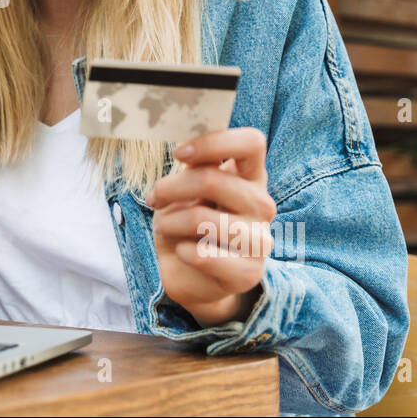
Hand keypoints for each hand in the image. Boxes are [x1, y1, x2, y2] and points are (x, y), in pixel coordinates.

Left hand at [147, 127, 275, 327]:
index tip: (179, 154)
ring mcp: (260, 240)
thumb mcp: (189, 189)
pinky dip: (182, 251)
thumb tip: (187, 143)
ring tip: (163, 226)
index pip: (252, 143)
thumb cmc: (188, 222)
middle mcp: (262, 206)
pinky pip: (202, 256)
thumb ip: (196, 165)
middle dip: (171, 187)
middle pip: (213, 179)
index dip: (214, 142)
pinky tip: (182, 252)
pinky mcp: (248, 273)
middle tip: (154, 198)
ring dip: (170, 222)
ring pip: (201, 218)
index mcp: (251, 178)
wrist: (190, 274)